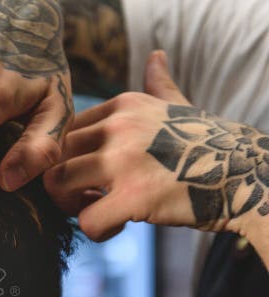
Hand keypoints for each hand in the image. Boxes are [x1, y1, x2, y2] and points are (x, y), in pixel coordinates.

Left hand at [44, 50, 268, 241]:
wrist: (250, 174)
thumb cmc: (212, 146)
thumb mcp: (180, 107)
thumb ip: (158, 87)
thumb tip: (155, 56)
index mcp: (124, 106)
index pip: (65, 131)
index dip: (70, 157)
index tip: (92, 173)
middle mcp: (120, 127)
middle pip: (55, 156)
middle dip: (62, 182)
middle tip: (88, 198)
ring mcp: (125, 160)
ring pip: (57, 184)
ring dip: (71, 206)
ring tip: (98, 211)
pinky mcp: (133, 196)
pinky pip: (86, 220)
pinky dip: (96, 231)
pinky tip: (116, 228)